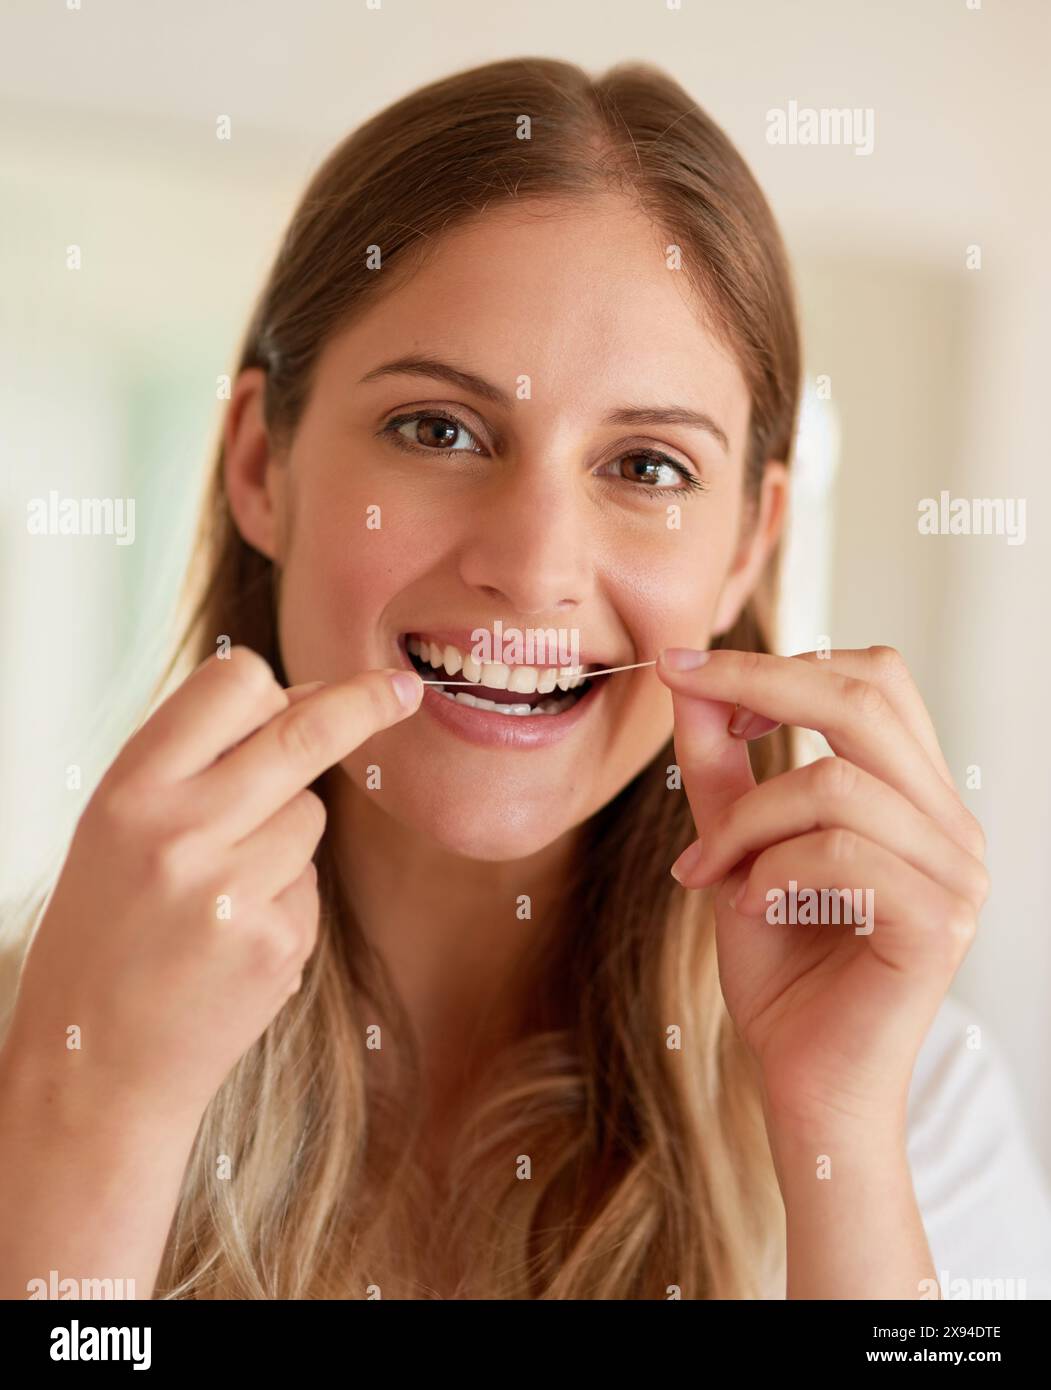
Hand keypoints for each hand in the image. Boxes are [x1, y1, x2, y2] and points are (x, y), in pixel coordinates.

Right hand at [2, 647, 422, 1125]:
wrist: (94, 1069)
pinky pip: (311, 881)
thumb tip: (309, 702)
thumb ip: (195, 763)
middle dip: (364, 703)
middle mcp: (179, 830)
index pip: (232, 684)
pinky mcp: (278, 942)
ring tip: (218, 892)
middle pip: (303, 733)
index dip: (278, 686)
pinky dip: (286, 896)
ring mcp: (232, 890)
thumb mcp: (118, 829)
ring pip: (312, 813)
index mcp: (129, 790)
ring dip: (285, 834)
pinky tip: (233, 938)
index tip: (329, 684)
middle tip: (404, 688)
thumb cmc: (108, 932)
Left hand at [656, 645, 988, 1135]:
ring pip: (834, 784)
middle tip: (683, 691)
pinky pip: (839, 853)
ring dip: (744, 820)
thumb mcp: (737, 849)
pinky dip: (772, 871)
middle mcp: (950, 824)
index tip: (692, 669)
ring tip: (709, 871)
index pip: (873, 679)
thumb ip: (723, 770)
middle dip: (758, 685)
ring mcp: (955, 873)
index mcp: (916, 795)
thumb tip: (693, 684)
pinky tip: (750, 906)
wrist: (804, 1080)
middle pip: (864, 699)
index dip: (781, 661)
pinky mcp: (937, 924)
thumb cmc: (780, 968)